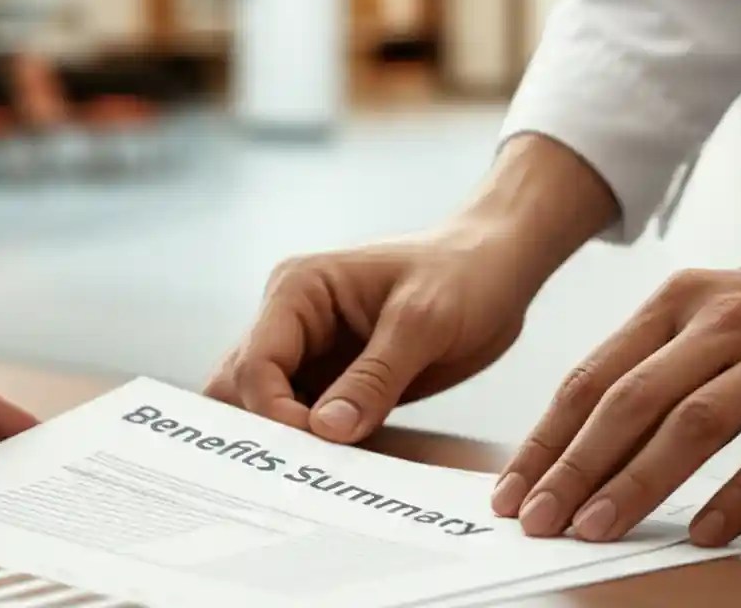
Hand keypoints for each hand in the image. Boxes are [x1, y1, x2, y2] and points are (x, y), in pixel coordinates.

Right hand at [204, 223, 532, 442]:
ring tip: (322, 474)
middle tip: (302, 470)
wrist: (498, 267)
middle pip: (242, 388)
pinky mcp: (332, 380)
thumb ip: (375, 377)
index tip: (314, 448)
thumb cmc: (464, 272)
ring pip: (267, 408)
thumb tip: (327, 429)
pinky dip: (317, 446)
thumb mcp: (424, 322)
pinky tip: (341, 467)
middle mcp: (290, 320)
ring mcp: (308, 351)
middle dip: (264, 430)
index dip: (275, 413)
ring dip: (288, 441)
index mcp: (297, 290)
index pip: (256, 364)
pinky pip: (307, 419)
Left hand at [494, 267, 740, 546]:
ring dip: (638, 482)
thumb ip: (647, 363)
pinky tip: (705, 529)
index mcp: (675, 300)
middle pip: (630, 401)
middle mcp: (721, 319)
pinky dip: (738, 494)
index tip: (514, 488)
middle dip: (575, 466)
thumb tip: (570, 438)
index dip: (547, 437)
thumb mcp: (706, 318)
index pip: (591, 376)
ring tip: (597, 526)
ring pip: (694, 424)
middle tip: (542, 517)